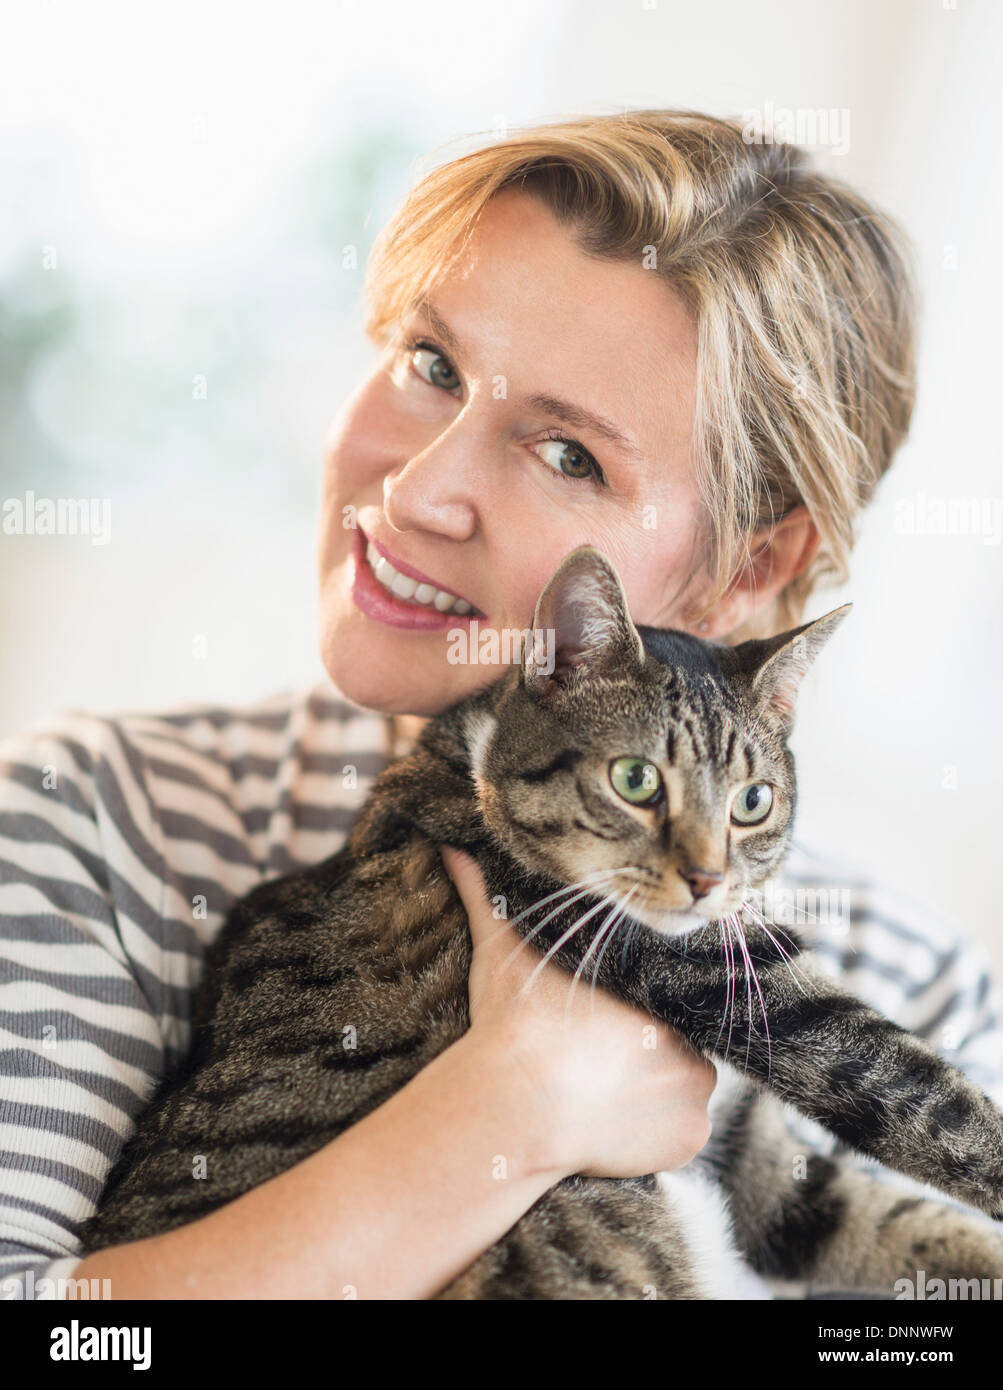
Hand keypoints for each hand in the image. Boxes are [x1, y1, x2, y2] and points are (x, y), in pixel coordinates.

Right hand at [440, 846, 717, 1181]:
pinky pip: (683, 1135)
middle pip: (678, 1040)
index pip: (663, 996)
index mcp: (655, 990)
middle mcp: (691, 1034)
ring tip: (606, 1090)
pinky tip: (617, 1125)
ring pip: (685, 1088)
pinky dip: (660, 1135)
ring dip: (659, 1091)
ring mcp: (696, 1092)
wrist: (515, 1106)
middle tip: (600, 1057)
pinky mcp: (689, 1139)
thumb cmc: (514, 1024)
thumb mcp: (502, 950)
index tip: (604, 1020)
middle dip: (649, 1048)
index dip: (641, 1008)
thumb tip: (453, 847)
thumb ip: (486, 895)